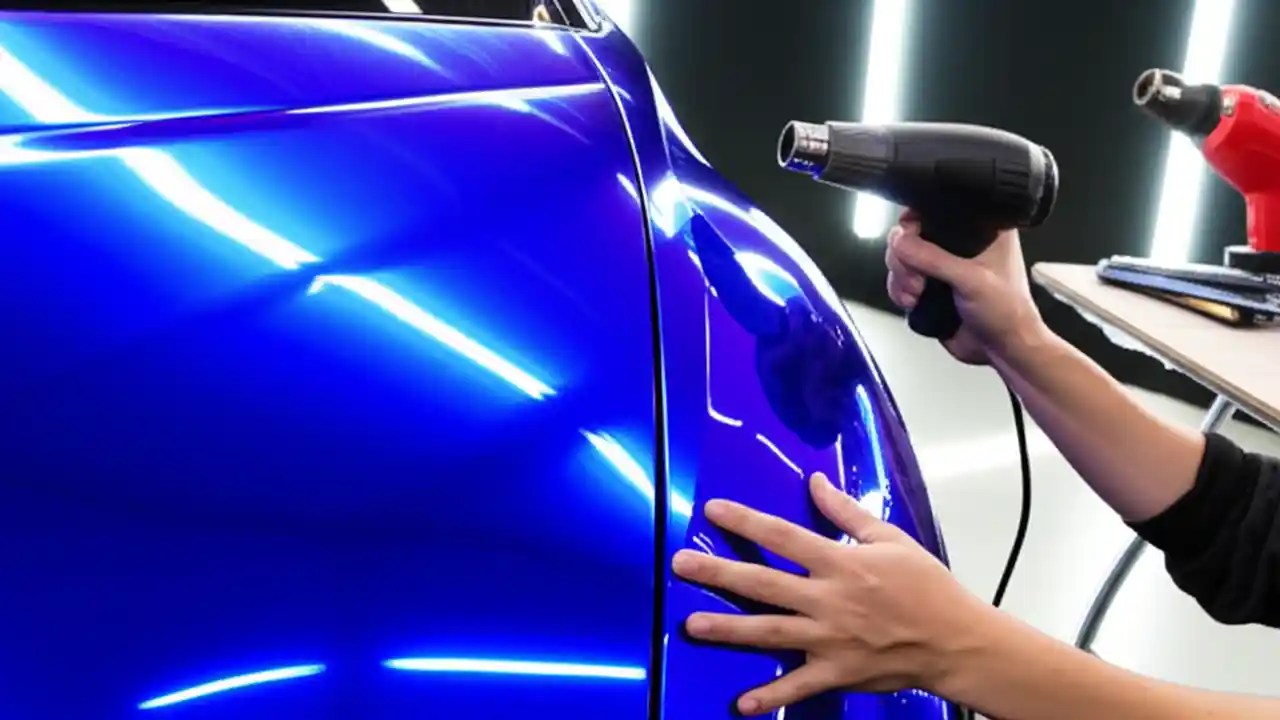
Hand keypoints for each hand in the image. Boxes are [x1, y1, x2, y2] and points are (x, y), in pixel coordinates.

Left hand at [672, 473, 997, 714]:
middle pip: (764, 582)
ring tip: (691, 625)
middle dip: (719, 573)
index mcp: (841, 562)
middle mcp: (829, 599)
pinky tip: (741, 703)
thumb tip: (816, 482)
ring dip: (728, 629)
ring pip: (770, 631)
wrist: (957, 641)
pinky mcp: (837, 671)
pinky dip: (770, 696)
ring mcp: (830, 638)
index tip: (714, 510)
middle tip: (680, 564)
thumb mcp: (890, 538)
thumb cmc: (927, 586)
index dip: (747, 522)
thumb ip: (847, 512)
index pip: (784, 536)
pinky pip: (798, 686)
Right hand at [886, 210, 1045, 364]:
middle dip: (903, 258)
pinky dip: (898, 289)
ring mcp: (941, 265)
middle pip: (910, 233)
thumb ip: (933, 259)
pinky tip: (913, 302)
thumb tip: (899, 241)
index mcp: (980, 227)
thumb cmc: (1006, 312)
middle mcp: (959, 242)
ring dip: (900, 276)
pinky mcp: (929, 286)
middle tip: (916, 279)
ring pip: (901, 256)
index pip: (936, 209)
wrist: (1002, 350)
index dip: (915, 222)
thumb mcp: (971, 280)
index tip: (910, 242)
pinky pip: (900, 278)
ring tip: (916, 295)